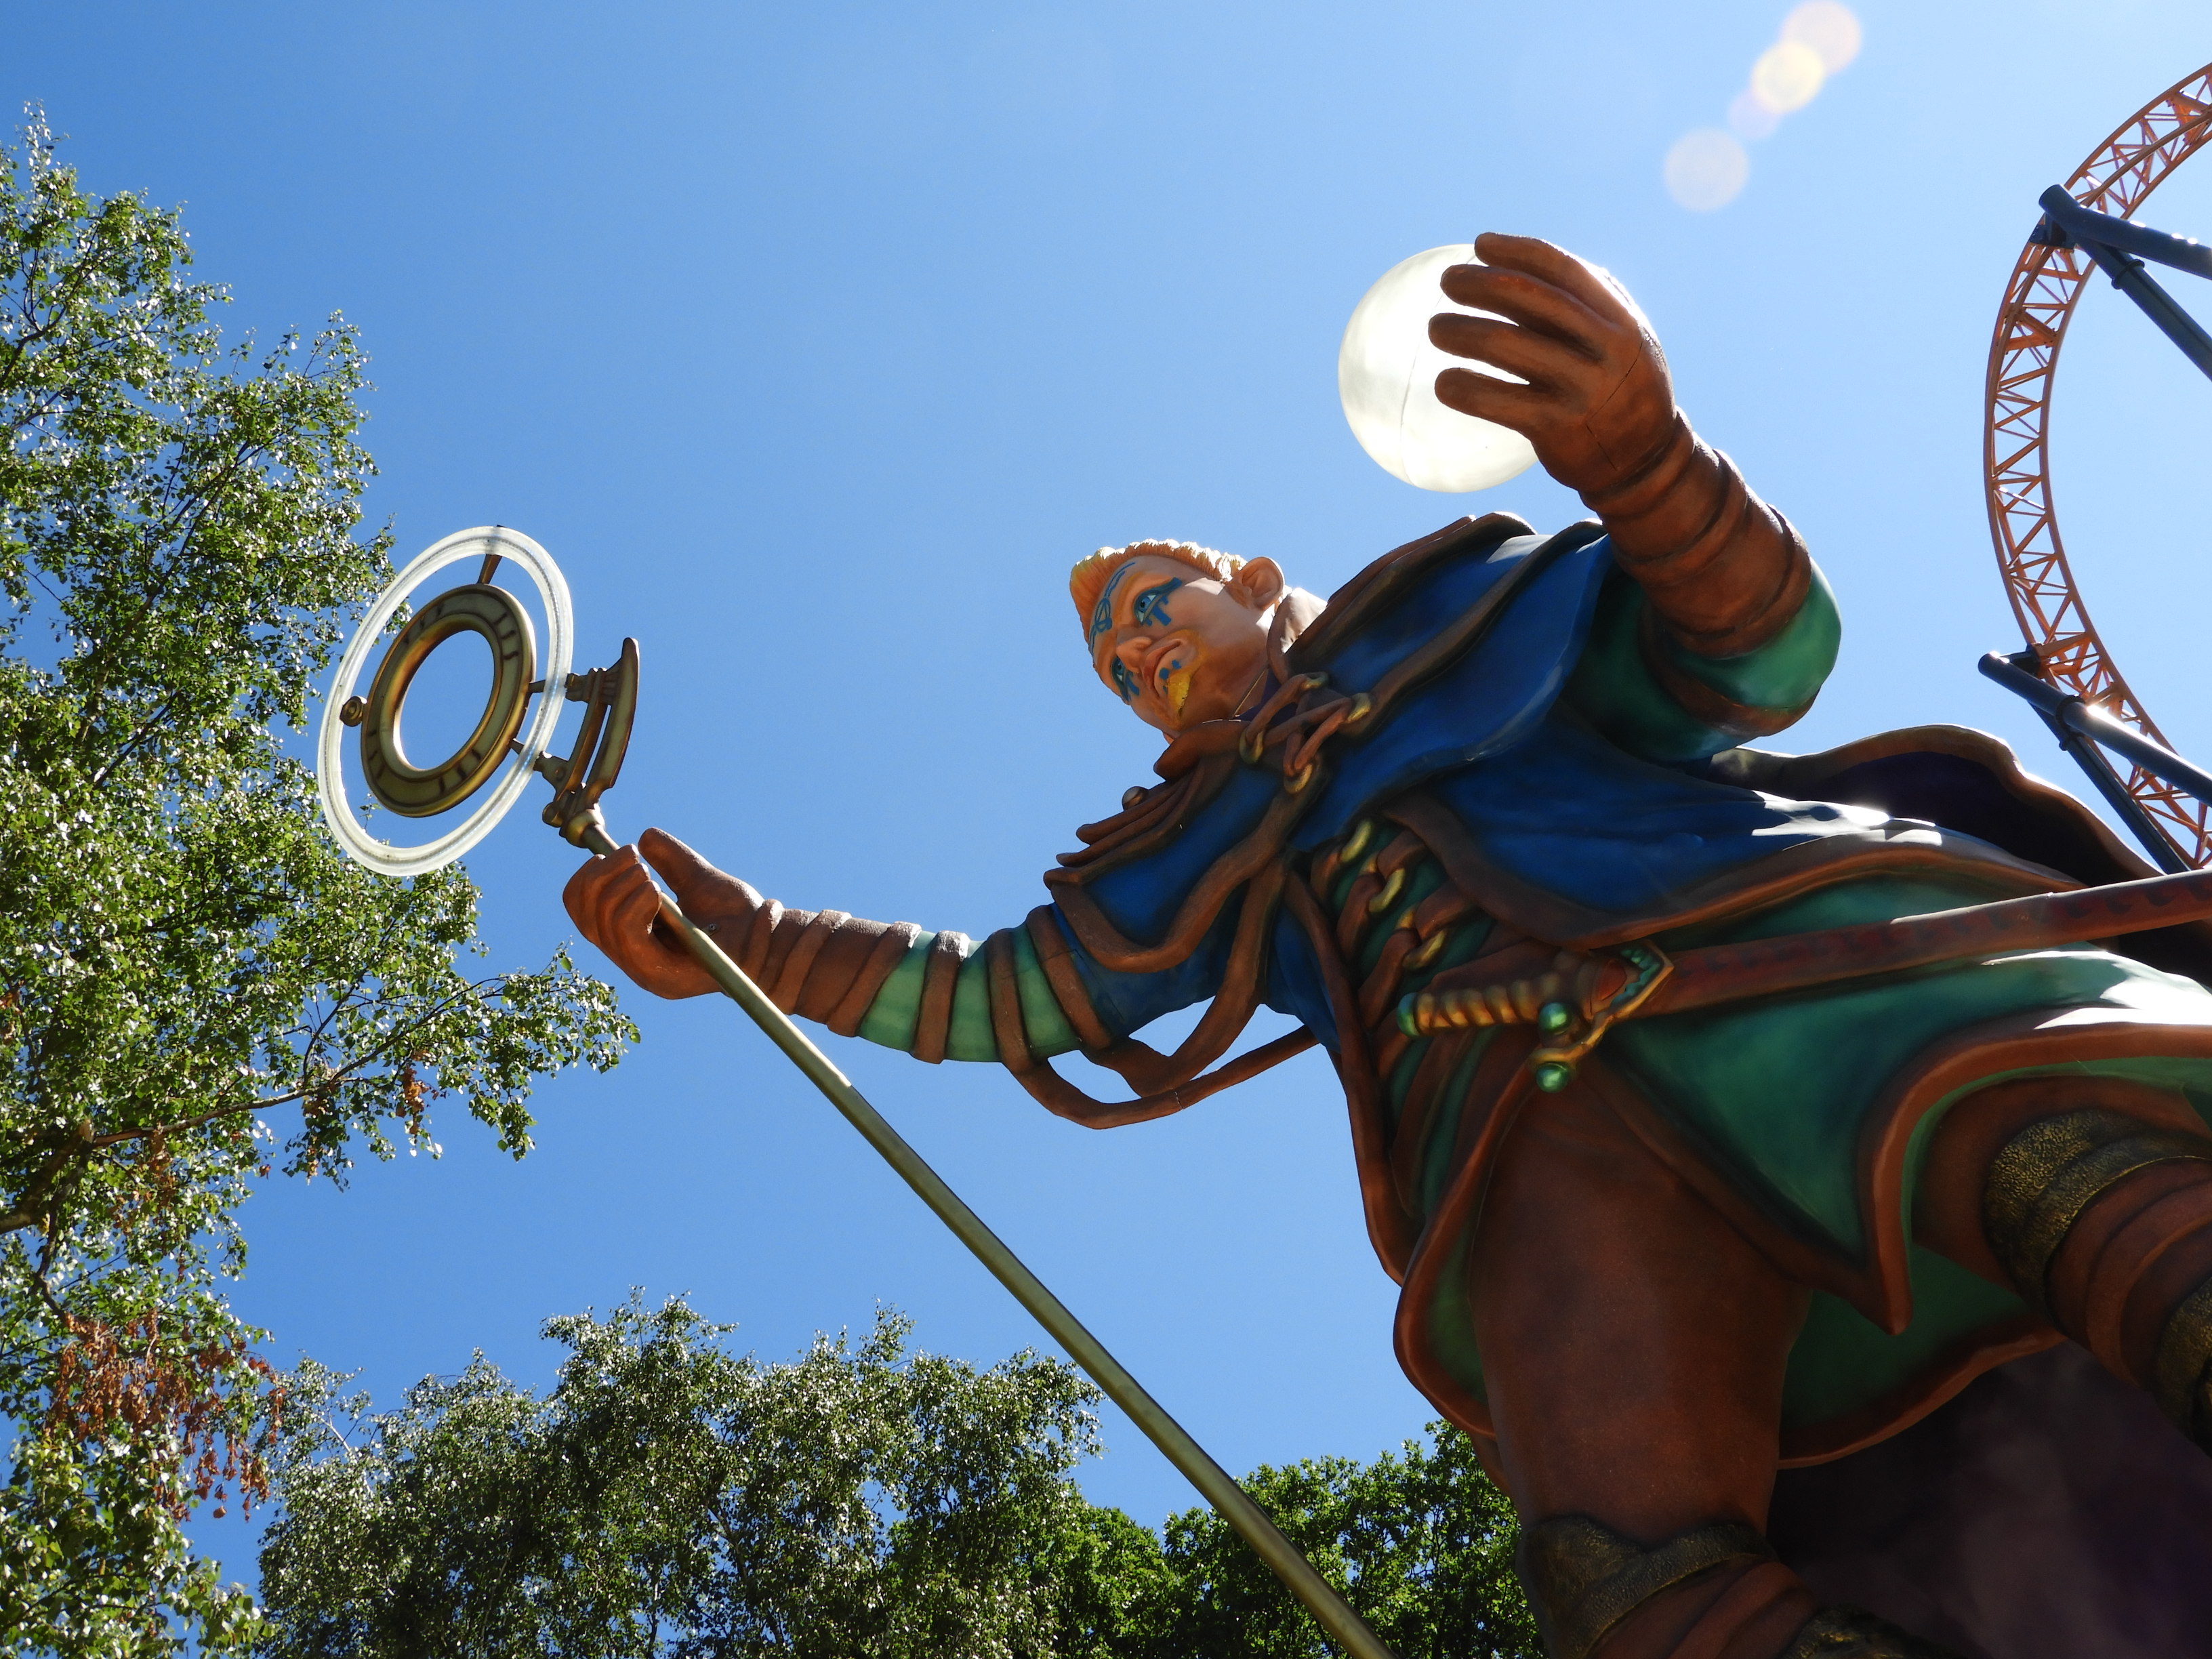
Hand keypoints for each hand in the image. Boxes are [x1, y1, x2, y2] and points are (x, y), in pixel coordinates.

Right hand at [562, 827, 760, 998]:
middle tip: (634, 858)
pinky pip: (628, 939)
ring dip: (621, 888)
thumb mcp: (696, 877)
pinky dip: (635, 907)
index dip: (585, 881)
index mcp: (632, 938)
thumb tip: (646, 837)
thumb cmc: (737, 915)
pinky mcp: (660, 977)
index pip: (582, 913)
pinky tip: (654, 891)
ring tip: (649, 875)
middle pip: (584, 917)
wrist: (768, 938)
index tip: (608, 855)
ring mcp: (644, 971)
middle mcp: (632, 959)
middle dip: (601, 878)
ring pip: (604, 924)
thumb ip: (669, 859)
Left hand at [1428, 232, 1676, 499]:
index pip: (1563, 270)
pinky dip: (1464, 388)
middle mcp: (1604, 347)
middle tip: (1447, 280)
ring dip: (1462, 331)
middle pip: (1530, 298)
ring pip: (1506, 345)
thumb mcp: (1623, 340)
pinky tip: (1444, 383)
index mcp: (1619, 319)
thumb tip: (1519, 267)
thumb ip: (1584, 306)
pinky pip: (1498, 400)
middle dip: (1482, 283)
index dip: (1518, 252)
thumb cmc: (1621, 388)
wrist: (1646, 460)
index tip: (1481, 245)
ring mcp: (1582, 387)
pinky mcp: (1557, 426)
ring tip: (1437, 329)